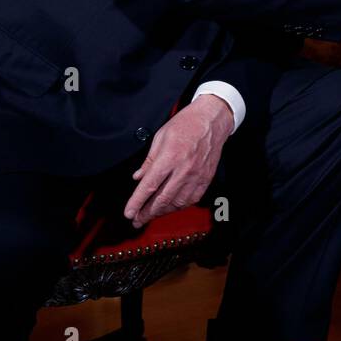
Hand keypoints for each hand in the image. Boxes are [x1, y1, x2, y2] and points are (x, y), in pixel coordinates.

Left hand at [124, 94, 233, 227]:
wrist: (211, 120)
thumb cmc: (186, 124)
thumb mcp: (160, 137)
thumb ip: (149, 160)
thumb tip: (138, 177)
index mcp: (170, 157)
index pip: (149, 186)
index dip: (137, 202)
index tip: (129, 213)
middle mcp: (184, 169)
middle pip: (162, 199)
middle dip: (147, 213)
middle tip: (137, 220)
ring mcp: (197, 175)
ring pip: (177, 203)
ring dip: (162, 212)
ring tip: (152, 215)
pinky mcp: (206, 178)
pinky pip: (192, 199)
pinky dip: (180, 206)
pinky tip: (172, 207)